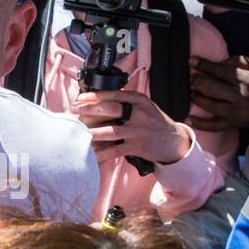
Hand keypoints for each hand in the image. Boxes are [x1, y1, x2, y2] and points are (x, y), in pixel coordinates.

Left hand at [73, 88, 190, 165]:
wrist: (173, 141)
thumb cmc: (154, 122)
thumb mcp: (144, 106)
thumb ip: (126, 101)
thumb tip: (99, 98)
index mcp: (139, 100)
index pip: (115, 94)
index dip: (96, 96)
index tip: (81, 97)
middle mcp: (139, 114)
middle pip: (111, 109)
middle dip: (90, 109)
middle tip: (75, 110)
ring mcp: (138, 131)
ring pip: (111, 131)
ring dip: (93, 132)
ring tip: (80, 132)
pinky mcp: (138, 147)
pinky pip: (115, 151)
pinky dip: (102, 153)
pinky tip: (92, 154)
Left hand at [188, 54, 248, 133]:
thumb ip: (241, 60)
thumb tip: (221, 61)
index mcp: (248, 79)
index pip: (221, 71)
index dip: (204, 65)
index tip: (191, 61)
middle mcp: (241, 96)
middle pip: (212, 87)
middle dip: (197, 81)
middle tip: (190, 78)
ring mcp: (236, 112)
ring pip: (211, 105)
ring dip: (197, 98)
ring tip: (192, 92)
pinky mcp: (234, 124)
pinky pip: (215, 126)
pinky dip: (200, 124)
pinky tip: (187, 119)